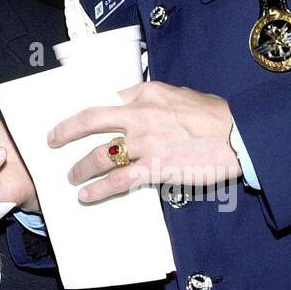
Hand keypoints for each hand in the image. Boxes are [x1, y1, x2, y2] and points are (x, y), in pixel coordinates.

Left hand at [49, 81, 240, 203]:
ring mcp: (145, 143)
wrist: (239, 136)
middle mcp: (140, 115)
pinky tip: (86, 196)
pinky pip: (118, 181)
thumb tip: (130, 102)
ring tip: (71, 175)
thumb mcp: (179, 94)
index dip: (87, 111)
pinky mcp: (155, 168)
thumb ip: (152, 98)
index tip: (75, 120)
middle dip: (65, 131)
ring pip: (100, 155)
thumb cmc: (214, 116)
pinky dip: (98, 189)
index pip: (107, 99)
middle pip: (91, 120)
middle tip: (52, 140)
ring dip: (80, 167)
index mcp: (146, 93)